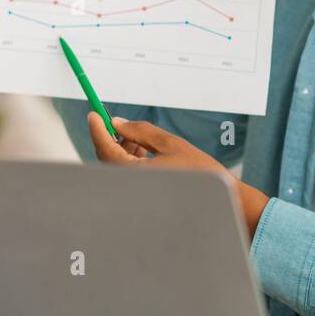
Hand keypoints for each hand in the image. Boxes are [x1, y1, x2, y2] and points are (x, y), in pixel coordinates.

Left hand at [87, 113, 269, 238]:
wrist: (220, 201)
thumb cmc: (199, 172)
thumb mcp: (170, 144)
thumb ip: (141, 131)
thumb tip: (117, 123)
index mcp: (135, 175)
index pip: (106, 149)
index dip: (97, 130)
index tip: (94, 114)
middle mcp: (130, 189)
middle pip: (107, 160)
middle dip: (111, 139)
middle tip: (118, 123)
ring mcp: (135, 195)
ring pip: (116, 169)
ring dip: (121, 151)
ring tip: (138, 139)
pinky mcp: (141, 199)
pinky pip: (126, 178)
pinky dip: (128, 163)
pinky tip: (143, 153)